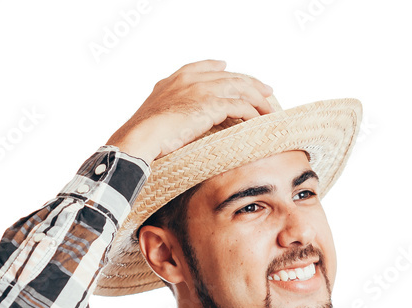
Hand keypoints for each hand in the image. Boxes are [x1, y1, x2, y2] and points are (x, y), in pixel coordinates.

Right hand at [106, 59, 273, 163]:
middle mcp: (191, 79)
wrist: (140, 137)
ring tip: (270, 109)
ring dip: (258, 99)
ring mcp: (202, 89)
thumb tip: (181, 121)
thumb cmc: (145, 135)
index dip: (218, 67)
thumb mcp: (156, 115)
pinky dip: (252, 112)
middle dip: (251, 83)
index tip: (228, 68)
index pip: (204, 67)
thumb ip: (171, 110)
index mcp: (176, 79)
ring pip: (240, 88)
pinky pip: (240, 105)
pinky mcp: (210, 104)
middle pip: (230, 76)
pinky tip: (259, 120)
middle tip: (267, 91)